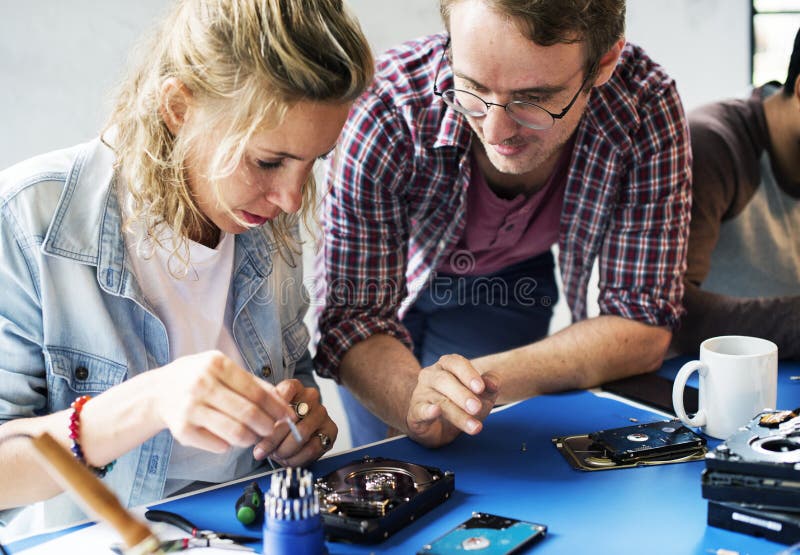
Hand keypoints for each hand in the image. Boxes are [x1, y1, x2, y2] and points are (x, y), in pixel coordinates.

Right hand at [152, 351, 293, 452]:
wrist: (157, 392)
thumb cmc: (198, 378)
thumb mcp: (222, 368)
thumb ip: (251, 382)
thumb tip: (282, 400)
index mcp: (216, 364)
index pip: (256, 392)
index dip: (277, 407)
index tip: (288, 416)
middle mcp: (202, 384)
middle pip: (249, 413)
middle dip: (268, 426)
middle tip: (274, 430)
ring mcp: (190, 408)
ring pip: (235, 433)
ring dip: (251, 439)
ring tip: (253, 437)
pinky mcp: (182, 430)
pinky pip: (218, 445)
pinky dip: (229, 446)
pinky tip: (229, 439)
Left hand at [252, 379, 337, 466]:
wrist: (292, 436)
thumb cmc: (277, 425)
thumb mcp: (266, 418)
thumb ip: (261, 420)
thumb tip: (254, 432)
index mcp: (294, 387)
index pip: (285, 391)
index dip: (272, 410)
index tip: (260, 426)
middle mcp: (311, 397)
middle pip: (292, 417)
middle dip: (273, 438)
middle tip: (261, 451)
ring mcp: (322, 412)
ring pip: (302, 433)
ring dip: (285, 450)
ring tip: (276, 455)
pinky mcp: (331, 430)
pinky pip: (313, 448)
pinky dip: (297, 458)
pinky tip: (288, 460)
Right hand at [406, 354, 499, 447]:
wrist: (436, 425)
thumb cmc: (460, 403)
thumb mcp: (481, 395)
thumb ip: (489, 386)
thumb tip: (493, 384)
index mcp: (447, 366)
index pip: (456, 363)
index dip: (468, 374)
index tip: (481, 388)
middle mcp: (431, 376)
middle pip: (445, 380)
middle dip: (463, 394)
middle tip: (477, 408)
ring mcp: (421, 393)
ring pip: (439, 400)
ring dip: (457, 413)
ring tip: (474, 426)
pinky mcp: (415, 412)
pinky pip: (420, 410)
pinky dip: (428, 411)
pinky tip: (435, 411)